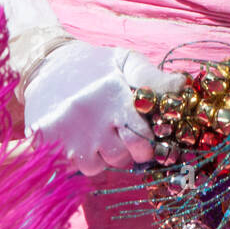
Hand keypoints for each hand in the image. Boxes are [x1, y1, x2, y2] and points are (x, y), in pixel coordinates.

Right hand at [23, 41, 184, 175]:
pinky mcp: (50, 145)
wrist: (46, 64)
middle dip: (129, 151)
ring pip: (99, 166)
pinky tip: (83, 141)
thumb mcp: (125, 61)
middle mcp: (92, 118)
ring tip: (100, 135)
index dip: (149, 141)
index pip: (142, 136)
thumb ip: (152, 76)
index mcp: (114, 96)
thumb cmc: (94, 65)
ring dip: (104, 156)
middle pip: (122, 156)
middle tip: (123, 134)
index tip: (148, 135)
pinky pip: (74, 167)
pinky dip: (82, 159)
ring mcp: (70, 134)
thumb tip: (183, 86)